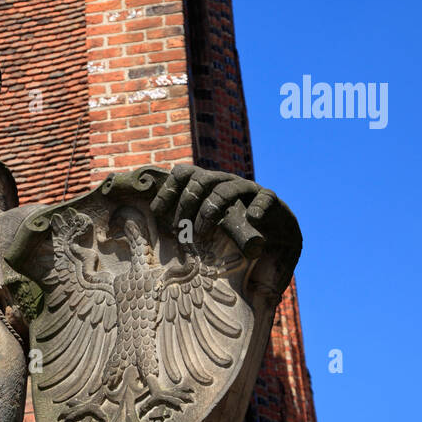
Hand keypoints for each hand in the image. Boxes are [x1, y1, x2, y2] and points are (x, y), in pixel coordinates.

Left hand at [150, 164, 277, 254]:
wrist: (275, 247)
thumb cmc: (233, 241)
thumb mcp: (204, 232)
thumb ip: (181, 226)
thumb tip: (146, 226)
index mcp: (209, 187)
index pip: (184, 173)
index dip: (168, 190)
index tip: (156, 212)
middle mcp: (227, 184)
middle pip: (201, 180)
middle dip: (186, 205)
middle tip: (179, 230)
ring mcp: (250, 192)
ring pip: (227, 189)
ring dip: (210, 210)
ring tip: (202, 233)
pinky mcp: (274, 205)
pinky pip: (265, 198)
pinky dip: (258, 206)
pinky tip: (252, 218)